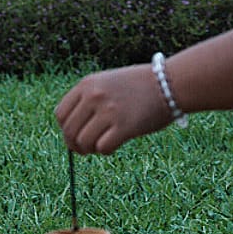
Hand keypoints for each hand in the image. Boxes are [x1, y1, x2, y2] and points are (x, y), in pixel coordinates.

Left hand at [55, 64, 171, 154]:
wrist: (172, 82)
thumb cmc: (139, 86)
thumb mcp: (107, 83)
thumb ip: (87, 101)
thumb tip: (70, 133)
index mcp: (87, 84)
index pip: (60, 115)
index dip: (65, 129)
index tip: (75, 135)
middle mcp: (94, 96)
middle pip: (69, 131)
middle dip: (74, 144)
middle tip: (84, 149)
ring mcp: (109, 111)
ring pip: (83, 142)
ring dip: (89, 149)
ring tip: (100, 146)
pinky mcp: (124, 126)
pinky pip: (102, 148)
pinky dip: (105, 151)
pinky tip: (114, 145)